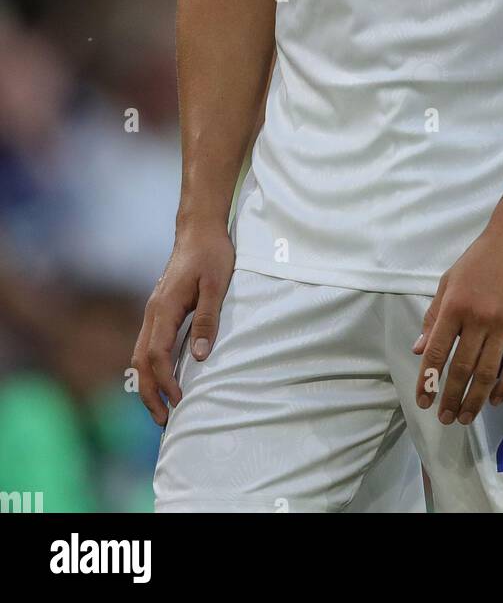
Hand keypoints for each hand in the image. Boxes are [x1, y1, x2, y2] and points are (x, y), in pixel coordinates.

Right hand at [132, 221, 234, 426]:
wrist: (199, 228)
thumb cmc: (211, 253)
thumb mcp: (216, 285)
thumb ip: (207, 319)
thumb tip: (199, 356)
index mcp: (164, 307)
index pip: (156, 354)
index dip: (165, 381)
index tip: (179, 400)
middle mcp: (152, 312)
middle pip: (140, 361)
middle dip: (149, 393)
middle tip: (165, 420)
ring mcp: (153, 311)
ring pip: (139, 355)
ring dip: (148, 383)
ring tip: (162, 408)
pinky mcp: (159, 310)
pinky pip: (147, 345)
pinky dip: (151, 368)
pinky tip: (164, 379)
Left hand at [413, 202, 502, 425]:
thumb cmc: (480, 258)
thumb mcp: (449, 280)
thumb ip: (434, 316)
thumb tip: (419, 350)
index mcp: (454, 305)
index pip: (436, 351)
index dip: (428, 381)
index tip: (423, 402)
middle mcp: (478, 318)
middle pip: (462, 368)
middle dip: (451, 398)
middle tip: (446, 419)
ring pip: (487, 372)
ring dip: (475, 399)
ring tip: (467, 417)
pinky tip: (495, 399)